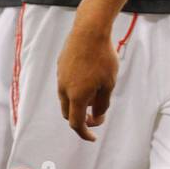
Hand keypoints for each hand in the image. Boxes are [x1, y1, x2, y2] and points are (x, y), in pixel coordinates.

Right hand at [57, 19, 117, 140]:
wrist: (89, 31)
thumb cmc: (103, 58)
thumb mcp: (109, 84)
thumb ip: (102, 104)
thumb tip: (97, 117)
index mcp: (77, 97)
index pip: (77, 124)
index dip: (85, 133)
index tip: (92, 137)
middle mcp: (64, 89)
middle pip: (69, 113)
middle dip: (81, 119)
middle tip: (97, 116)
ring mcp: (60, 77)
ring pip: (66, 99)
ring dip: (78, 104)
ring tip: (96, 95)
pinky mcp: (60, 66)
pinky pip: (66, 84)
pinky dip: (75, 90)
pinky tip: (89, 79)